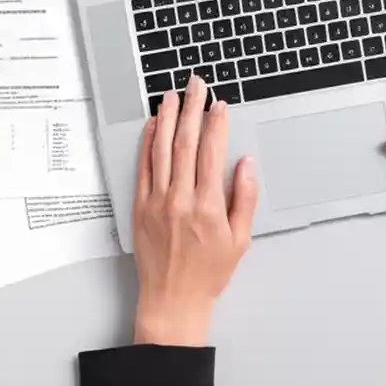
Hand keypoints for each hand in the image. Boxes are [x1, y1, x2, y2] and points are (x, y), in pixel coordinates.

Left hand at [132, 76, 258, 345]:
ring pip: (161, 150)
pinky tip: (151, 126)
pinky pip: (142, 168)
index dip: (215, 124)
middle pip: (185, 143)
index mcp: (208, 206)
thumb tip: (246, 163)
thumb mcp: (240, 239)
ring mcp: (156, 202)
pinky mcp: (140, 207)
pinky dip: (146, 144)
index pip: (211, 153)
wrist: (172, 300)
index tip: (219, 105)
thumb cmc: (208, 273)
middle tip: (195, 85)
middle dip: (191, 109)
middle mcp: (180, 199)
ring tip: (171, 96)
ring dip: (166, 118)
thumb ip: (245, 198)